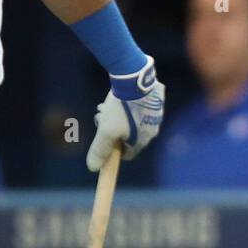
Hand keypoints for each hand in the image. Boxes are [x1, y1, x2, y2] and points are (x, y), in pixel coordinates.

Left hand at [86, 57, 164, 171]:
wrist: (134, 79)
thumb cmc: (121, 108)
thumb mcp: (106, 131)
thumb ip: (100, 149)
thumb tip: (93, 168)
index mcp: (145, 138)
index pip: (127, 154)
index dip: (112, 151)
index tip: (101, 142)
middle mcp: (153, 128)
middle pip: (126, 137)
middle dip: (110, 131)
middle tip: (100, 119)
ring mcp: (154, 113)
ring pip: (128, 122)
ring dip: (113, 118)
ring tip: (103, 108)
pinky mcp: (153, 100)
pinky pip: (134, 108)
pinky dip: (121, 107)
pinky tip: (111, 99)